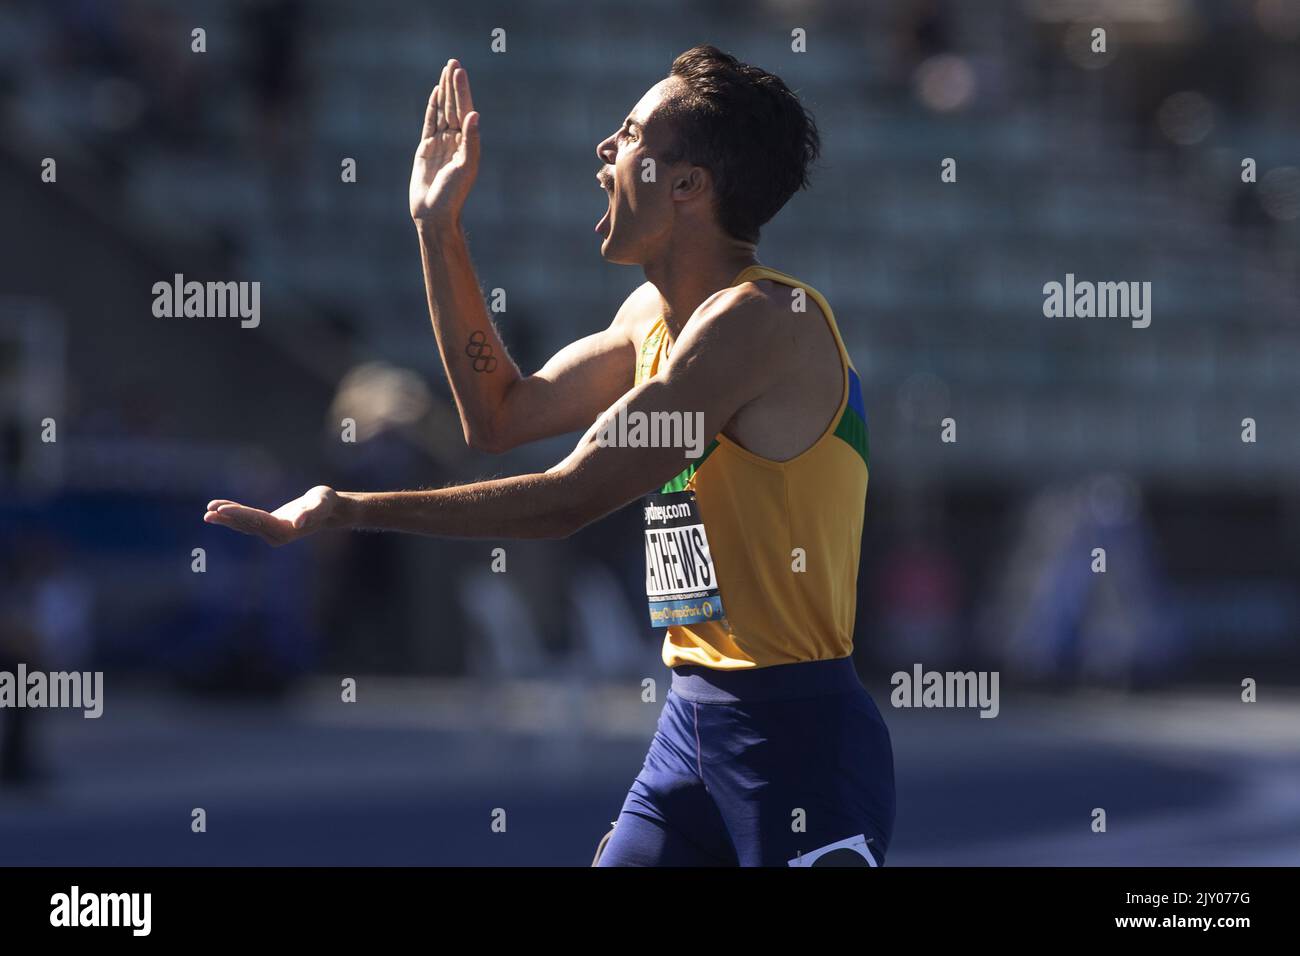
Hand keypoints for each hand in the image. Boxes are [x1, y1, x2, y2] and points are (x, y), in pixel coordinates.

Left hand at [204, 485, 343, 546]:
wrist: (330, 510)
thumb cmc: (326, 504)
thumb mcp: (321, 504)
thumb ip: (311, 513)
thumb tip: (297, 522)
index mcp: (286, 531)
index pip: (258, 521)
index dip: (240, 514)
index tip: (221, 509)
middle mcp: (276, 535)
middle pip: (248, 525)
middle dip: (228, 518)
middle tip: (208, 512)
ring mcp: (272, 532)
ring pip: (245, 525)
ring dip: (227, 519)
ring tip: (207, 512)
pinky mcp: (269, 526)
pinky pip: (248, 521)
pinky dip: (234, 515)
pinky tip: (219, 511)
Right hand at [410, 58, 479, 223]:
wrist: (433, 214)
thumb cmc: (452, 196)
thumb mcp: (464, 168)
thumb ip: (470, 142)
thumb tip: (474, 115)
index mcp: (468, 144)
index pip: (465, 111)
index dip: (461, 91)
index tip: (459, 71)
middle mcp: (456, 142)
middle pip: (454, 107)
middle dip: (454, 85)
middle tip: (453, 62)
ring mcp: (441, 144)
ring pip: (443, 112)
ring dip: (444, 92)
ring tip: (446, 71)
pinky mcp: (427, 149)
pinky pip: (430, 123)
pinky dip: (433, 108)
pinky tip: (436, 93)